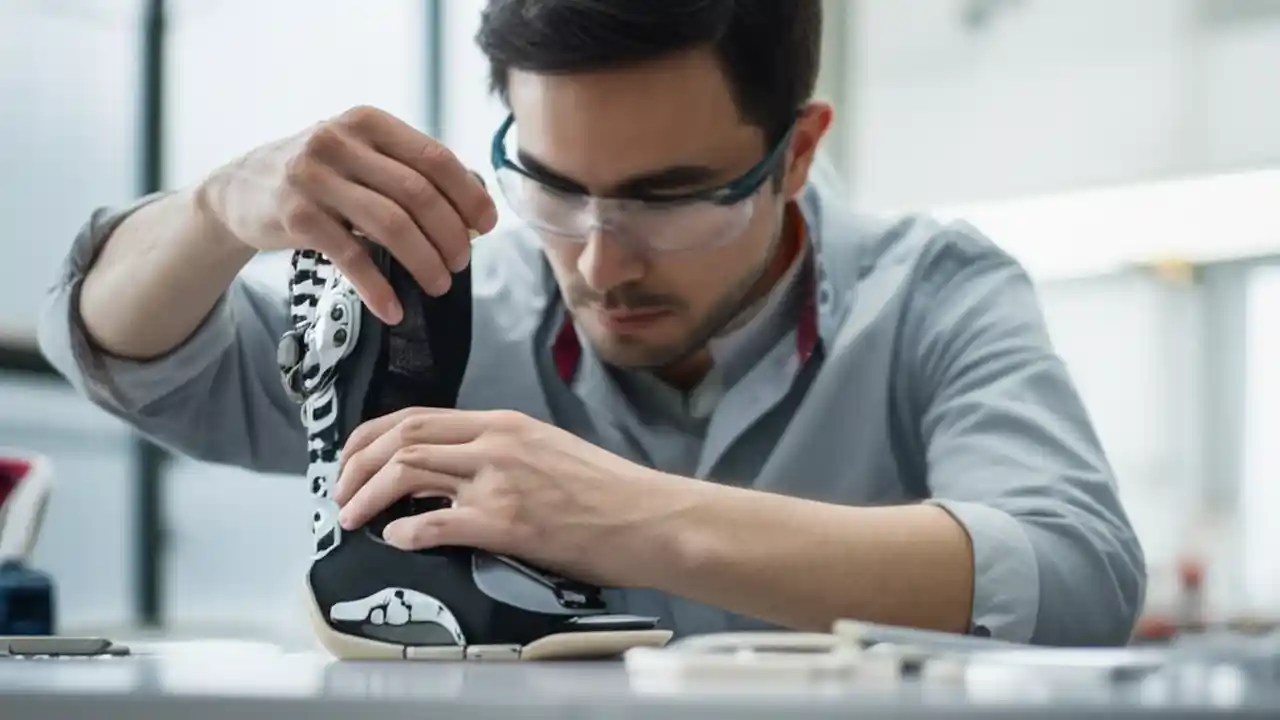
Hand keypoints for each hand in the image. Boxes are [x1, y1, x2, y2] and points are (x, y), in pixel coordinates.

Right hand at [196, 105, 497, 323]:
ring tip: (439, 285)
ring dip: (425, 262)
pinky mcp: (294, 216)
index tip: (487, 226)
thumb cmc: (319, 177)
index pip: (435, 158)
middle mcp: (339, 141)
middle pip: (418, 194)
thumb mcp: (360, 157)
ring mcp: (313, 177)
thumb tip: (474, 204)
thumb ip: (408, 172)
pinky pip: (351, 257)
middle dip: (450, 235)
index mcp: (368, 123)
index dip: (469, 195)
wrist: (238, 191)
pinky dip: (378, 288)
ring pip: (392, 225)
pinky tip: (394, 310)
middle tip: (462, 263)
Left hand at [331, 408, 703, 586]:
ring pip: (407, 471)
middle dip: (357, 464)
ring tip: (351, 518)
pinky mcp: (506, 521)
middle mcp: (496, 442)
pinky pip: (434, 523)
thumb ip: (499, 456)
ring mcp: (499, 480)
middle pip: (402, 438)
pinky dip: (405, 531)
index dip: (372, 437)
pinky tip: (397, 540)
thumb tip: (450, 480)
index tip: (351, 458)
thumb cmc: (608, 493)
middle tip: (339, 492)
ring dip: (367, 496)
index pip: (419, 417)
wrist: (650, 518)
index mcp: (505, 423)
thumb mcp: (548, 453)